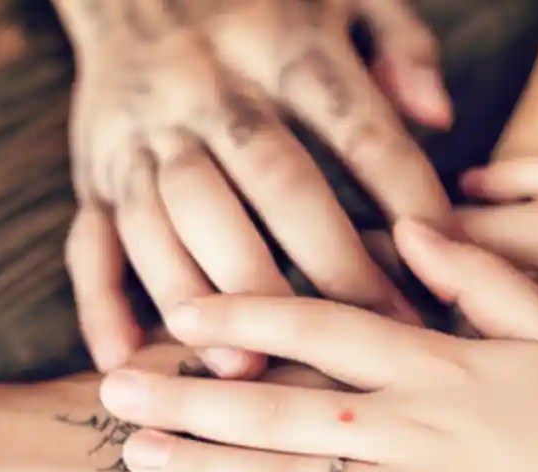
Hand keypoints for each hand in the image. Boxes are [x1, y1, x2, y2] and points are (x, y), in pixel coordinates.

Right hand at [54, 0, 448, 373]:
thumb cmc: (266, 3)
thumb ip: (403, 47)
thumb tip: (441, 118)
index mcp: (285, 46)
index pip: (361, 130)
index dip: (408, 201)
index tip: (447, 273)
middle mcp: (210, 89)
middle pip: (272, 181)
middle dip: (327, 265)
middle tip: (377, 334)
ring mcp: (144, 134)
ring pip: (176, 216)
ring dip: (212, 292)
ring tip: (249, 369)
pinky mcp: (96, 170)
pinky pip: (90, 239)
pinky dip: (100, 302)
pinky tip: (124, 358)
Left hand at [97, 221, 537, 471]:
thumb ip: (480, 274)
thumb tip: (415, 225)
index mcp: (439, 366)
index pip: (322, 326)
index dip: (247, 314)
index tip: (185, 312)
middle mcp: (411, 429)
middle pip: (278, 403)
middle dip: (190, 394)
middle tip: (117, 389)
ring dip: (201, 467)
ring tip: (138, 454)